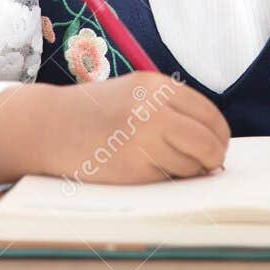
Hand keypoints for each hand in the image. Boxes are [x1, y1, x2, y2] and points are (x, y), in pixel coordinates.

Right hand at [39, 73, 230, 185]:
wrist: (50, 126)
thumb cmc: (95, 112)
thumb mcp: (135, 93)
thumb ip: (170, 108)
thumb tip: (212, 139)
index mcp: (157, 87)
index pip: (209, 114)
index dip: (219, 135)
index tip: (217, 146)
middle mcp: (154, 110)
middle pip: (208, 141)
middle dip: (214, 157)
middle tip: (210, 166)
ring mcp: (144, 140)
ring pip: (192, 165)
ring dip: (192, 172)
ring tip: (177, 170)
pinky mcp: (133, 169)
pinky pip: (169, 180)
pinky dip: (169, 181)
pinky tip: (154, 174)